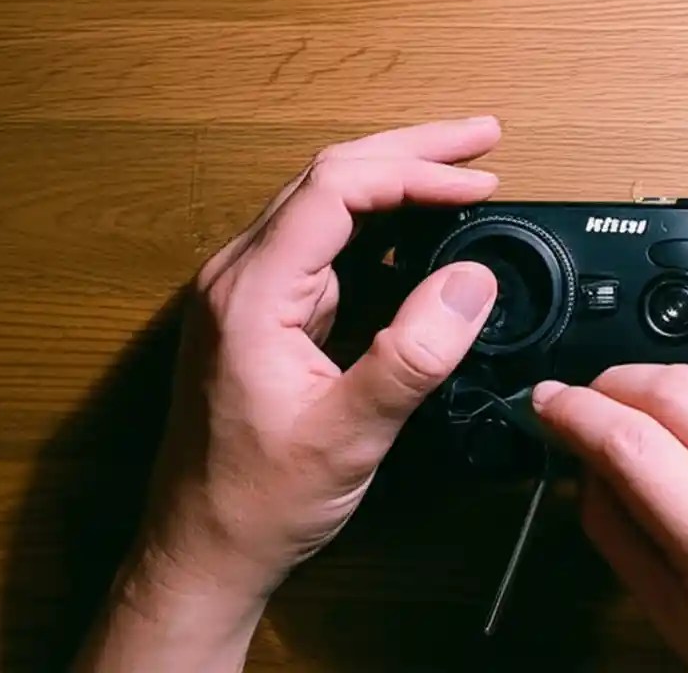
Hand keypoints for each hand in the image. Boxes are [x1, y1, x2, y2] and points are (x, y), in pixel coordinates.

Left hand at [75, 117, 502, 671]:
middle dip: (413, 151)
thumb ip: (413, 356)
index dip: (414, 173)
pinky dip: (383, 225)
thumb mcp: (347, 434)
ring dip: (398, 180)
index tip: (480, 182)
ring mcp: (252, 292)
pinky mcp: (267, 313)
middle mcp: (242, 277)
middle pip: (331, 176)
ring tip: (464, 169)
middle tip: (484, 139)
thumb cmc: (255, 500)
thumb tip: (472, 284)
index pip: (336, 190)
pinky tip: (423, 228)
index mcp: (250, 293)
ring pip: (328, 203)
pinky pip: (328, 245)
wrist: (203, 547)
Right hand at [534, 365, 687, 672]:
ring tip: (644, 409)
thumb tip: (582, 460)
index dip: (577, 412)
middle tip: (589, 400)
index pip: (636, 448)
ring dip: (671, 382)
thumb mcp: (677, 622)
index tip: (549, 402)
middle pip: (681, 393)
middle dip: (617, 383)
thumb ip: (619, 536)